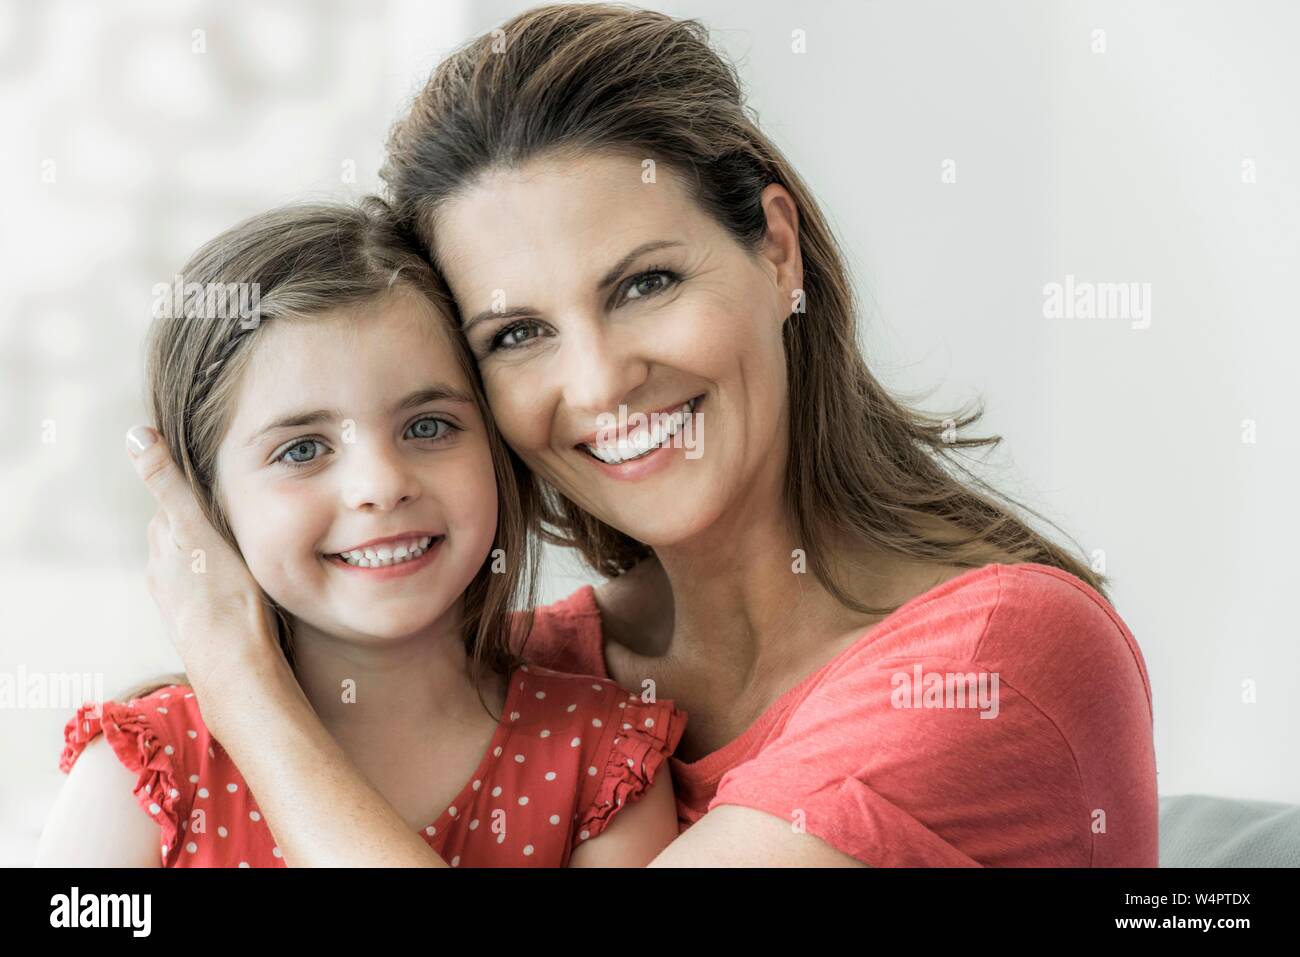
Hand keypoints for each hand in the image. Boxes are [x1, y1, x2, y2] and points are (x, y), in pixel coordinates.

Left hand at [125, 424, 282, 697]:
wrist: (235, 664)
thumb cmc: (223, 596)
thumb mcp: (196, 528)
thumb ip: (169, 483)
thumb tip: (136, 435)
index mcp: (164, 541)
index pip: (174, 501)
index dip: (197, 489)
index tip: (222, 481)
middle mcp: (164, 570)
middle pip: (183, 532)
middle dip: (205, 521)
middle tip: (239, 511)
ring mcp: (180, 599)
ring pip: (196, 563)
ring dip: (215, 553)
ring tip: (246, 548)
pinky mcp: (200, 621)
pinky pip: (210, 589)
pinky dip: (222, 580)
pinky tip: (245, 585)